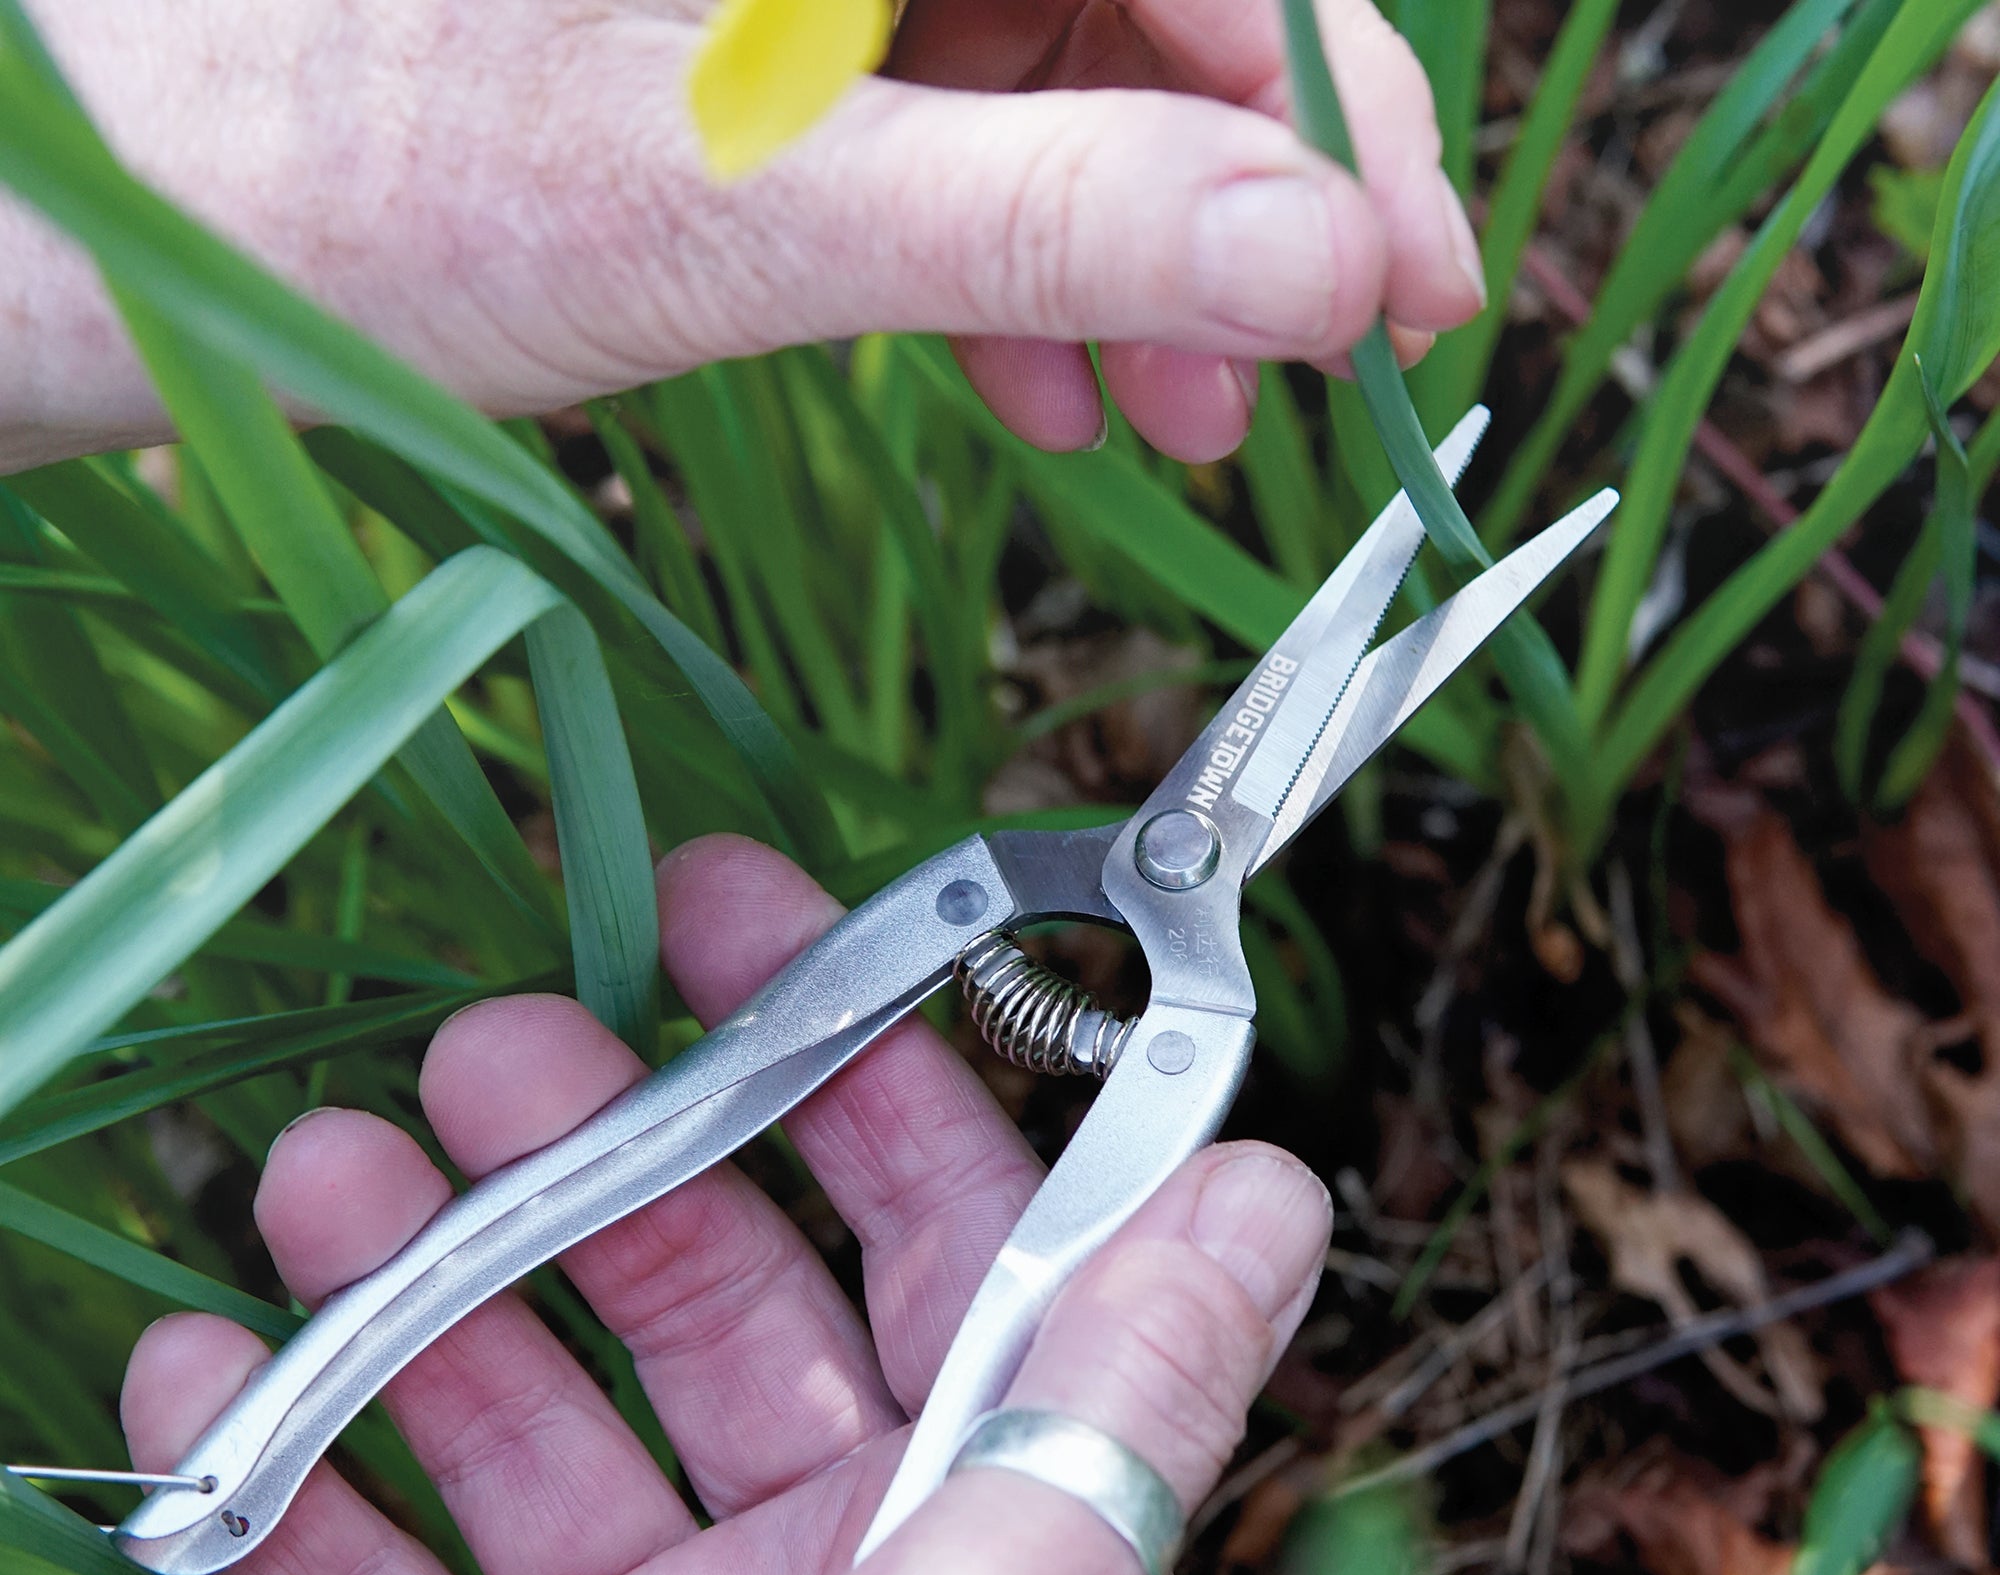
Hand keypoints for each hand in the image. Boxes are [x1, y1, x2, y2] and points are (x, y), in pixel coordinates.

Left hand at [7, 0, 1480, 471]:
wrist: (149, 223)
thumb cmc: (372, 177)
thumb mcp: (751, 212)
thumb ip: (1053, 219)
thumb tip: (1324, 261)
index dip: (1331, 110)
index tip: (1408, 288)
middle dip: (1231, 199)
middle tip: (1299, 378)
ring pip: (1054, 72)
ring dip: (1128, 253)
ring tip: (1157, 419)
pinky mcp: (761, 33)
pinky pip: (947, 129)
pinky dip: (1009, 260)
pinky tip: (1040, 378)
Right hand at [120, 836, 1333, 1574]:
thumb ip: (1145, 1373)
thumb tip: (1278, 1178)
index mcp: (977, 1499)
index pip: (930, 1219)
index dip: (851, 1056)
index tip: (730, 918)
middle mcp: (824, 1562)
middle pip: (703, 1292)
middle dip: (601, 1151)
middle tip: (486, 1042)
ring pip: (519, 1410)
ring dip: (416, 1281)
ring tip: (317, 1172)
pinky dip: (281, 1480)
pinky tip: (195, 1375)